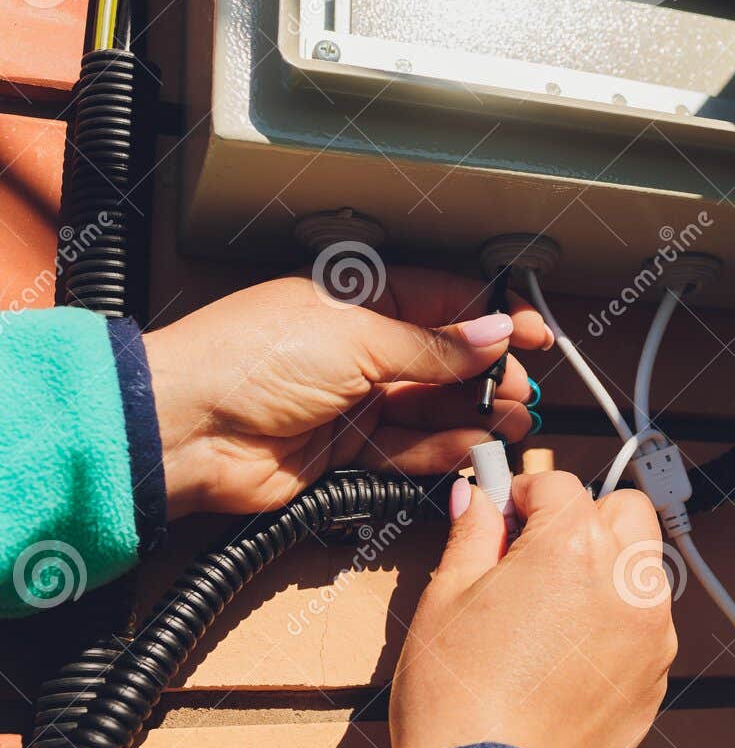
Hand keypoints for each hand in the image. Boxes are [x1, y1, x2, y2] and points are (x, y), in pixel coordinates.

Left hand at [143, 270, 551, 516]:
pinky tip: (474, 446)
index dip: (491, 317)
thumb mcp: (359, 337)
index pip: (443, 301)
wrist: (187, 427)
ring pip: (432, 407)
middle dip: (487, 374)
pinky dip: (444, 449)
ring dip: (474, 415)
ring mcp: (354, 399)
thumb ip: (434, 346)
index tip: (533, 334)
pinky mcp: (347, 449)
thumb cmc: (251, 357)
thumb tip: (493, 332)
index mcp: (359, 298)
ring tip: (512, 422)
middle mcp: (359, 347)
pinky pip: (409, 448)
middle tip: (521, 389)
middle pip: (444, 359)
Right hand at [388, 472, 676, 747]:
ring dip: (605, 569)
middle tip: (533, 553)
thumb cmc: (460, 702)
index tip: (504, 512)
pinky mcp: (655, 678)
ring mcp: (651, 634)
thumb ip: (472, 535)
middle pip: (623, 512)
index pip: (559, 484)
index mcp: (575, 548)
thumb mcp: (446, 598)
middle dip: (583, 518)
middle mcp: (627, 583)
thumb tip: (476, 501)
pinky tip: (564, 655)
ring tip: (548, 610)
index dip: (522, 493)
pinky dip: (615, 623)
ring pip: (642, 568)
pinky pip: (645, 625)